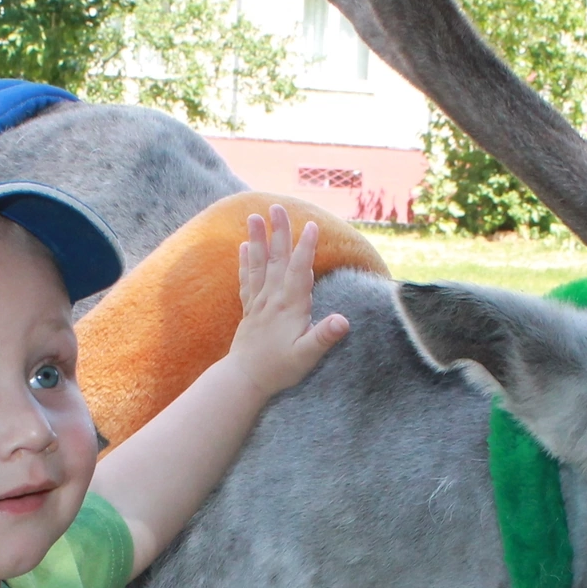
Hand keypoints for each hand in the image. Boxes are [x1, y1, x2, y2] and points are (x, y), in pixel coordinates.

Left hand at [227, 204, 350, 397]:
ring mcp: (259, 302)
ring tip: (254, 217)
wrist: (244, 380)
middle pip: (277, 260)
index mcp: (289, 306)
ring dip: (257, 239)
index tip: (312, 225)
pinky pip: (247, 279)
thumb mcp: (306, 356)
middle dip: (279, 232)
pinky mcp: (250, 309)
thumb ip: (323, 337)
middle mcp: (272, 299)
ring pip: (258, 264)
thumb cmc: (279, 369)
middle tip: (277, 207)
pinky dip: (245, 262)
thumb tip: (343, 321)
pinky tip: (243, 247)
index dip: (306, 247)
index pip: (299, 270)